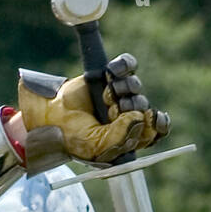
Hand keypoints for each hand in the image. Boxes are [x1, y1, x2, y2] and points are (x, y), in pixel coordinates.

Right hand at [18, 60, 169, 164]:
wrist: (51, 116)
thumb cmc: (75, 138)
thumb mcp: (99, 146)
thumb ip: (121, 137)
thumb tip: (140, 117)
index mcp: (130, 137)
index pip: (156, 131)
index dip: (159, 124)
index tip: (154, 117)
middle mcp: (127, 116)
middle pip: (145, 106)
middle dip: (131, 107)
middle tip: (113, 112)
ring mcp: (119, 95)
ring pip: (136, 85)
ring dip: (123, 90)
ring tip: (106, 97)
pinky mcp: (109, 75)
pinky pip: (128, 64)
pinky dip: (123, 65)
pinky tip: (111, 73)